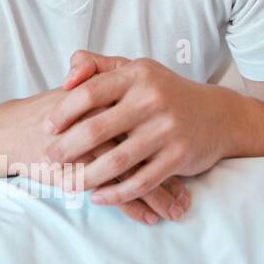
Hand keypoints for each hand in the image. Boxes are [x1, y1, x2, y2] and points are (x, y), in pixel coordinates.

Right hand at [0, 88, 190, 224]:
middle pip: (147, 148)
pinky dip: (132, 204)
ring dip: (157, 196)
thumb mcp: (74, 91)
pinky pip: (111, 187)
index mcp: (104, 98)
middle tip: (187, 196)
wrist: (9, 131)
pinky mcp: (78, 167)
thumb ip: (98, 79)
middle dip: (171, 176)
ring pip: (134, 172)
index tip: (188, 159)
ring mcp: (89, 146)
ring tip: (175, 211)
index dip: (168, 143)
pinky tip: (147, 216)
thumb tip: (138, 88)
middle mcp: (100, 120)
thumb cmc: (47, 115)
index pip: (146, 123)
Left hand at [43, 51, 234, 206]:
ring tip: (66, 184)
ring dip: (87, 176)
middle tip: (47, 159)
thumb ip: (96, 66)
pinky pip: (142, 180)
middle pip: (98, 128)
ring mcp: (168, 130)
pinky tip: (98, 197)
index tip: (45, 127)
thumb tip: (66, 77)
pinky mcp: (180, 157)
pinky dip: (117, 193)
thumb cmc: (162, 92)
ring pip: (118, 160)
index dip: (63, 111)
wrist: (217, 115)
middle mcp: (152, 100)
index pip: (90, 93)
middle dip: (67, 147)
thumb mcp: (133, 70)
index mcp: (137, 75)